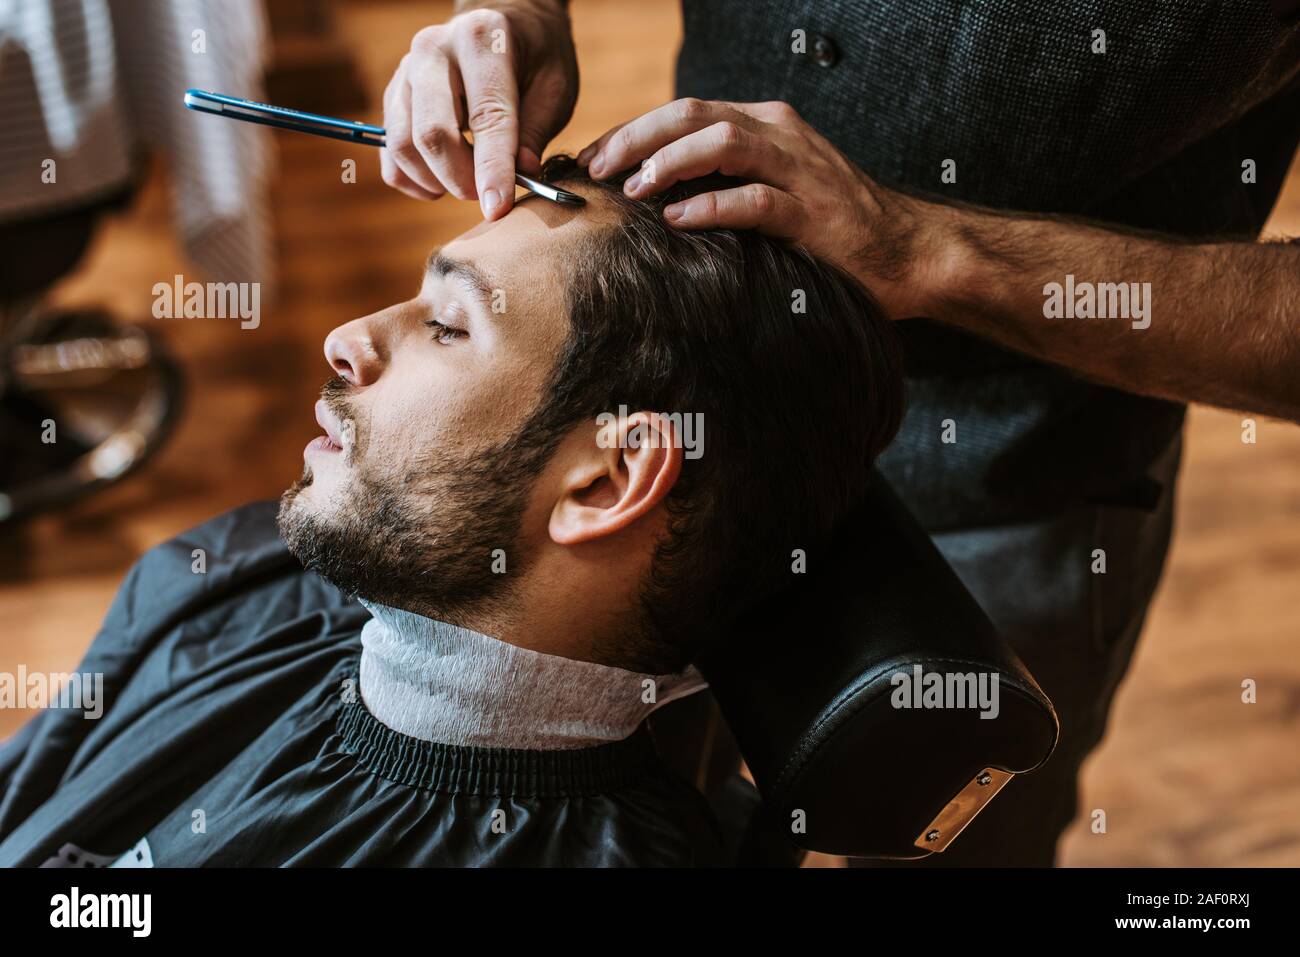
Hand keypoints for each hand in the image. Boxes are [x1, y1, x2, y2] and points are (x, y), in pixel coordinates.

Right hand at [381, 0, 577, 218]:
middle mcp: (433, 49)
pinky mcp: (393, 93)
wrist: (500, 26)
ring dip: (435, 181)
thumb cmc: (534, 58)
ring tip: (468, 185)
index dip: (492, 168)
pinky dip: (412, 179)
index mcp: (482, 39)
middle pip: (431, 133)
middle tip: (487, 196)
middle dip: (460, 179)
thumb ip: (535, 131)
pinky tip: (440, 182)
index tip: (498, 209)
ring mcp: (405, 70)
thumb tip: (520, 175)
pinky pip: (388, 150)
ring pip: (403, 145)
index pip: (485, 116)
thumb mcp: (553, 87)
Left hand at [578, 98, 942, 318]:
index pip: (686, 113)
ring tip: (635, 189)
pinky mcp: (813, 212)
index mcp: (766, 125)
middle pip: (694, 115)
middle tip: (598, 169)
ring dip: (670, 162)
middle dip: (637, 138)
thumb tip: (655, 193)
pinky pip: (755, 199)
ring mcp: (799, 170)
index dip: (633, 131)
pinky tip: (679, 219)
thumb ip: (724, 179)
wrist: (907, 250)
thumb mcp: (773, 187)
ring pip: (722, 142)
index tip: (594, 159)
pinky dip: (711, 205)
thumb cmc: (831, 225)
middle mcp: (781, 135)